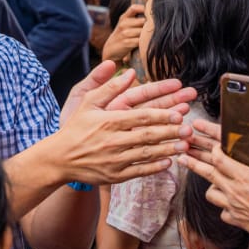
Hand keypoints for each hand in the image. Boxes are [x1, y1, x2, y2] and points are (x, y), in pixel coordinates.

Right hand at [55, 63, 196, 185]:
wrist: (60, 158)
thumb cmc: (76, 127)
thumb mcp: (88, 103)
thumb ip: (109, 87)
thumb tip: (128, 72)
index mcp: (109, 121)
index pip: (141, 116)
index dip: (162, 115)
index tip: (178, 113)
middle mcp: (113, 140)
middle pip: (148, 135)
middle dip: (171, 132)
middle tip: (189, 130)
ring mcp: (115, 159)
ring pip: (147, 154)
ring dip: (168, 150)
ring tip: (184, 146)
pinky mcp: (115, 175)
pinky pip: (139, 171)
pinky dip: (155, 167)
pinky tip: (168, 162)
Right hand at [100, 4, 145, 65]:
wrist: (111, 48)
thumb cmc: (123, 34)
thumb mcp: (125, 23)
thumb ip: (135, 17)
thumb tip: (153, 13)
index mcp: (124, 17)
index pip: (134, 8)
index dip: (143, 9)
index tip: (150, 14)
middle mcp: (123, 24)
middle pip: (142, 21)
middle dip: (148, 25)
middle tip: (151, 28)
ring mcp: (124, 33)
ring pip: (142, 31)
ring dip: (146, 35)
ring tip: (146, 36)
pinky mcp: (126, 43)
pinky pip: (140, 40)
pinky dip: (143, 42)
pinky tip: (142, 43)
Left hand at [180, 122, 248, 235]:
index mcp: (243, 175)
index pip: (219, 158)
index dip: (213, 150)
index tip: (212, 146)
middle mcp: (233, 189)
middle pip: (207, 173)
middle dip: (193, 163)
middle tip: (181, 156)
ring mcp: (231, 205)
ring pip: (210, 193)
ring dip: (210, 186)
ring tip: (210, 182)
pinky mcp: (234, 218)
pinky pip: (222, 212)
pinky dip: (223, 208)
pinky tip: (228, 206)